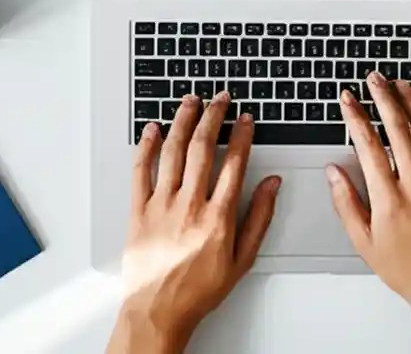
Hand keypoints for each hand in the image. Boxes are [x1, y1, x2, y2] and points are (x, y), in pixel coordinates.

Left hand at [107, 93, 280, 353]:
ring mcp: (161, 206)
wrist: (158, 311)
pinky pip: (141, 171)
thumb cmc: (199, 290)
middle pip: (203, 148)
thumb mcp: (242, 259)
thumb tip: (272, 185)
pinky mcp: (138, 211)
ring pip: (173, 152)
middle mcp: (189, 206)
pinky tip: (153, 129)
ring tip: (190, 102)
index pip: (234, 163)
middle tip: (220, 100)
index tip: (245, 119)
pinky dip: (147, 147)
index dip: (241, 135)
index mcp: (218, 217)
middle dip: (213, 117)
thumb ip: (259, 218)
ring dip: (183, 121)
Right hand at [327, 72, 410, 353]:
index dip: (355, 116)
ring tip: (401, 86)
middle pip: (398, 128)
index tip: (348, 99)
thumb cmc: (407, 268)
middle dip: (383, 98)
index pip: (368, 144)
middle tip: (374, 80)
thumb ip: (346, 203)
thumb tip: (333, 173)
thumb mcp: (364, 242)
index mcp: (389, 198)